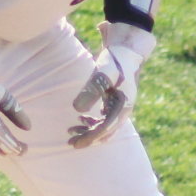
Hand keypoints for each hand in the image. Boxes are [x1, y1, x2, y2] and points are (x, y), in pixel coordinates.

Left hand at [67, 21, 155, 148]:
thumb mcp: (103, 73)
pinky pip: (104, 120)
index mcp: (124, 106)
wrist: (125, 53)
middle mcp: (124, 111)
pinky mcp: (114, 105)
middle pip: (105, 132)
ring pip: (104, 128)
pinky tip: (81, 119)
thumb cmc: (115, 62)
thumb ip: (92, 90)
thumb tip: (78, 110)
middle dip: (88, 139)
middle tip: (70, 142)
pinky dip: (92, 123)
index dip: (90, 137)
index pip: (106, 128)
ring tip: (71, 131)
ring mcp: (120, 108)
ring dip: (89, 131)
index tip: (76, 143)